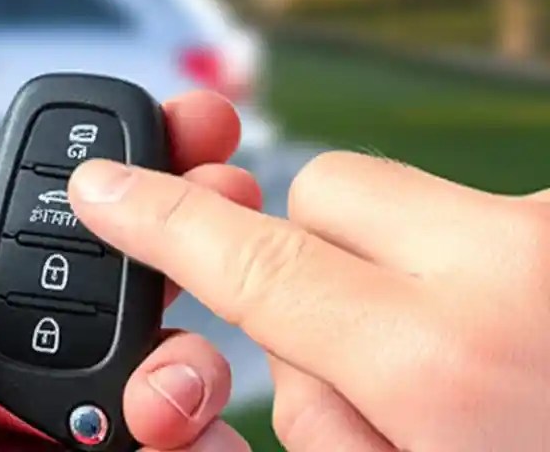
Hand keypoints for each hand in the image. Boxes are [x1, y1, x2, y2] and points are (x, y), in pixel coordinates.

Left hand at [0, 92, 255, 451]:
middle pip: (132, 306)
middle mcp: (39, 416)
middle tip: (224, 198)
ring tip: (154, 409)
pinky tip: (173, 442)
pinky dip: (208, 438)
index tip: (169, 133)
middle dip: (182, 252)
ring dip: (190, 370)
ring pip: (185, 382)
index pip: (47, 258)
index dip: (106, 193)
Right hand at [69, 149, 549, 449]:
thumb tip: (282, 357)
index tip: (103, 189)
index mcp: (442, 361)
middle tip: (368, 359)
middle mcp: (512, 264)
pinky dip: (470, 271)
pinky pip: (484, 217)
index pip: (248, 259)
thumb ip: (315, 422)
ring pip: (406, 200)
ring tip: (465, 368)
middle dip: (309, 261)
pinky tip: (517, 347)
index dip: (154, 220)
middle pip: (325, 194)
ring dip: (395, 265)